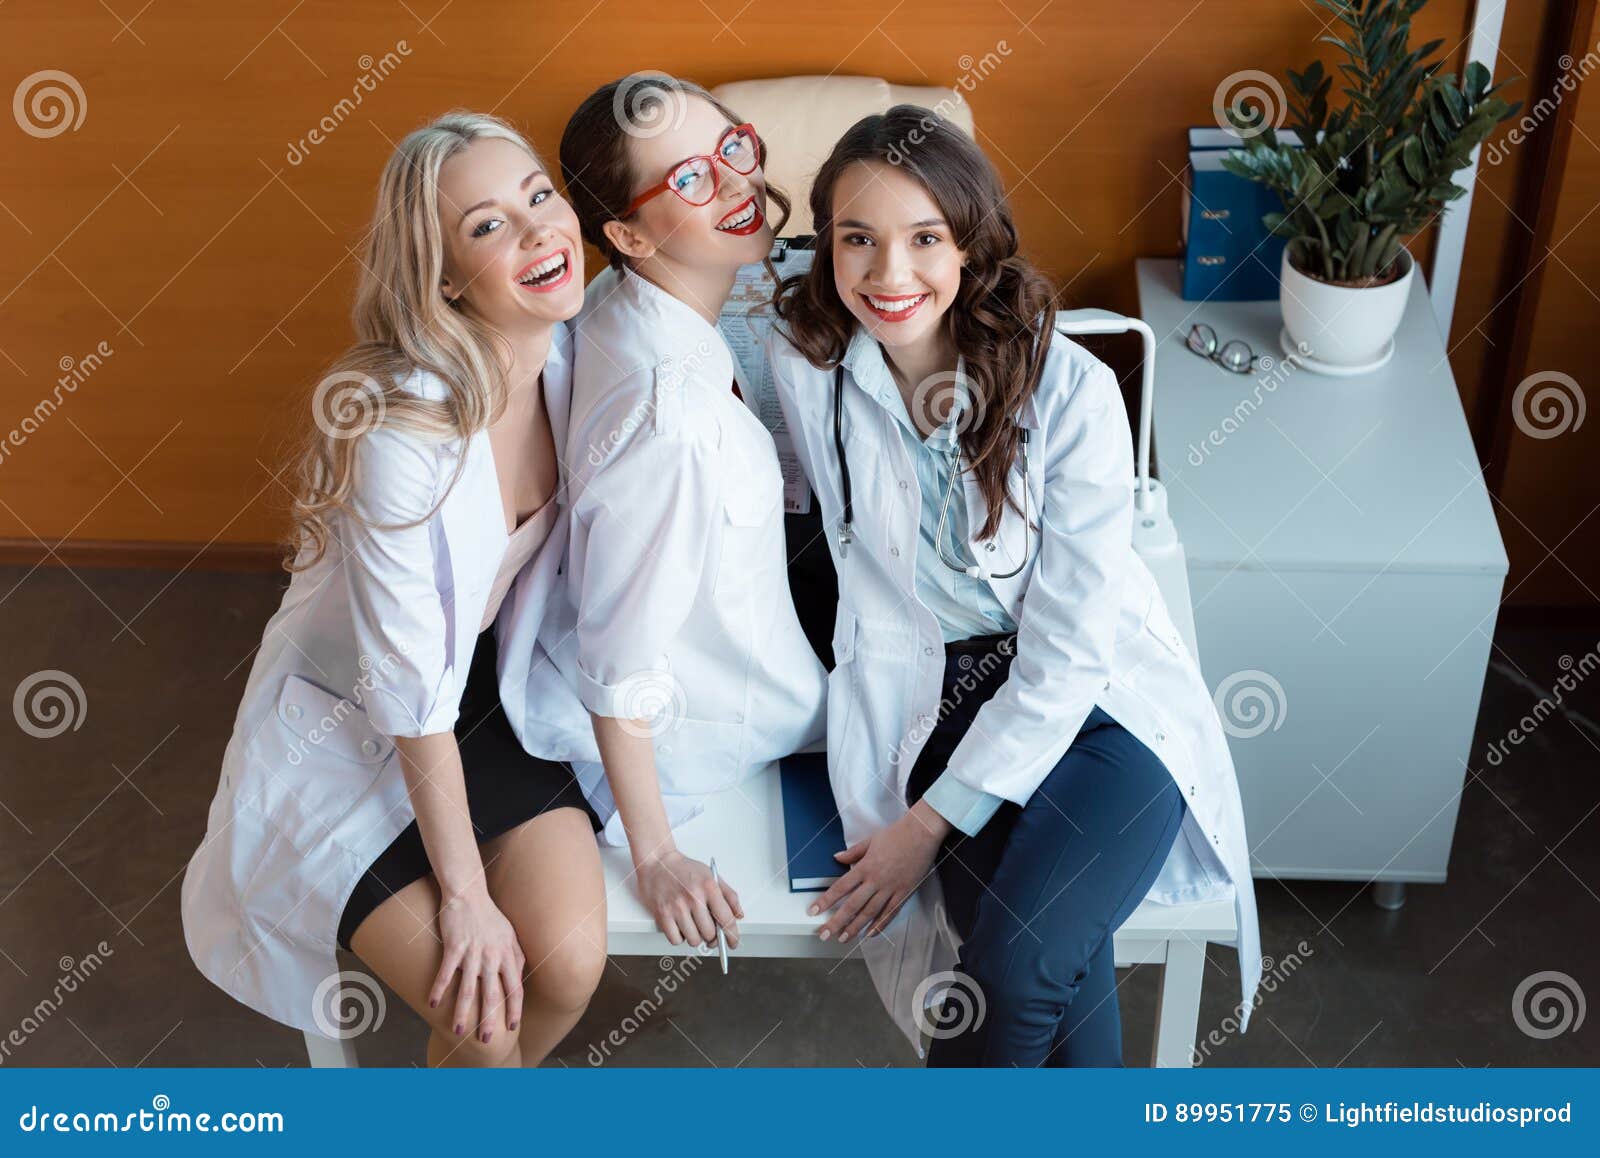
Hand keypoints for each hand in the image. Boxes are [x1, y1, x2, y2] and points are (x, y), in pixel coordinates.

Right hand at [430, 886, 524, 1043]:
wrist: (469, 894)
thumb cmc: (490, 915)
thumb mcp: (510, 934)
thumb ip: (516, 956)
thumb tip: (520, 976)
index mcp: (508, 955)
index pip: (515, 988)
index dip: (514, 1009)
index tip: (512, 1027)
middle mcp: (492, 956)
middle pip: (493, 995)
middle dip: (489, 1020)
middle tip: (485, 1040)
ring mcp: (473, 952)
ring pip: (468, 989)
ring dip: (462, 1012)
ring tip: (457, 1031)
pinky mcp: (454, 947)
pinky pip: (446, 973)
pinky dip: (439, 990)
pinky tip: (432, 1004)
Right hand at [635, 850, 742, 948]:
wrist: (656, 862)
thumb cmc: (684, 869)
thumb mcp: (711, 876)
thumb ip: (729, 895)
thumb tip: (738, 915)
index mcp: (709, 888)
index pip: (726, 919)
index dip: (732, 936)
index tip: (732, 943)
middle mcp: (693, 898)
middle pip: (710, 934)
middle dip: (712, 937)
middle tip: (709, 932)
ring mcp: (676, 907)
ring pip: (694, 940)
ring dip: (696, 937)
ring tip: (692, 925)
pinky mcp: (662, 915)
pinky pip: (676, 940)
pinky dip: (679, 937)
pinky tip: (680, 926)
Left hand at [809, 800, 950, 942]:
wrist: (922, 833)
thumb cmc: (896, 834)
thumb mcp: (871, 840)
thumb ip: (853, 852)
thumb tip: (837, 857)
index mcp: (865, 866)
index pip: (841, 887)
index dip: (826, 901)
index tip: (814, 911)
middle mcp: (876, 880)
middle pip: (852, 905)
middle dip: (837, 922)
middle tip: (825, 934)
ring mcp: (890, 888)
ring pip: (870, 913)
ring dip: (855, 927)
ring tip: (843, 938)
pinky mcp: (904, 893)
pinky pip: (890, 913)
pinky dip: (880, 925)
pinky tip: (870, 934)